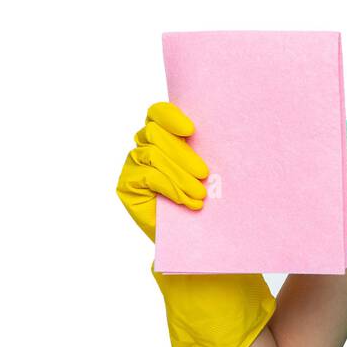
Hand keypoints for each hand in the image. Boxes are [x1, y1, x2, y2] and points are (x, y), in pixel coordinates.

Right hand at [116, 101, 209, 241]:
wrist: (189, 234)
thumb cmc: (200, 197)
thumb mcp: (203, 169)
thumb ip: (201, 149)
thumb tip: (219, 136)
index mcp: (163, 134)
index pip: (157, 113)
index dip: (170, 116)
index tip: (190, 130)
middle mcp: (143, 145)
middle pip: (155, 133)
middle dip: (183, 154)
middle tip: (204, 174)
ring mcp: (132, 164)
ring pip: (153, 155)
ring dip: (181, 176)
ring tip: (200, 194)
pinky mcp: (126, 185)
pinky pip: (149, 177)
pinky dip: (172, 188)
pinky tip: (188, 202)